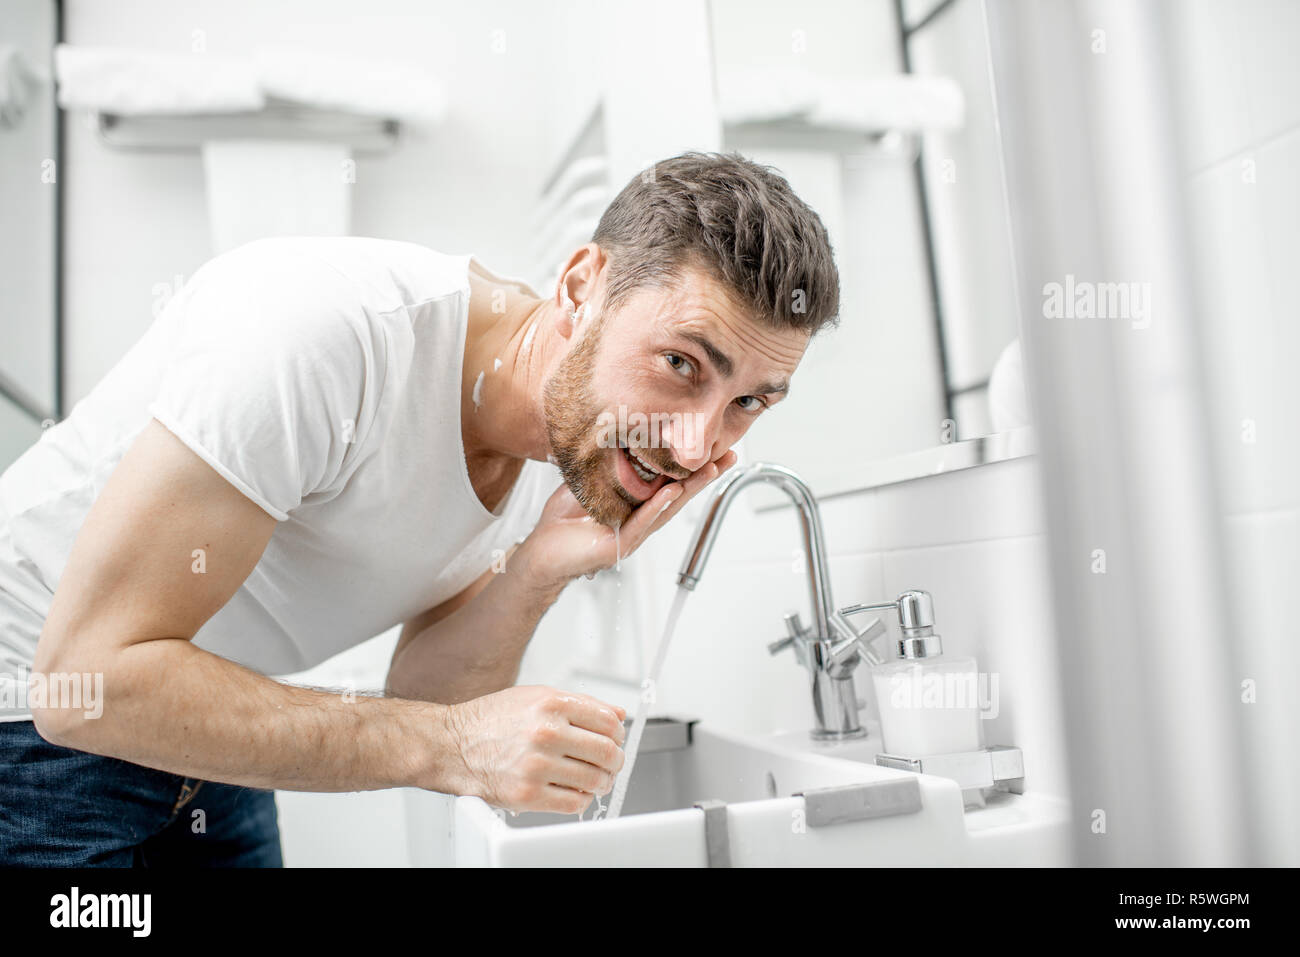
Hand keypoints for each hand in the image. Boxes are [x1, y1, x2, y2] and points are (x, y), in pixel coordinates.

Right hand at [447, 686, 626, 813]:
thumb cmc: (490, 721)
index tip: (614, 738)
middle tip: (610, 763)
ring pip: (595, 779)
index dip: (618, 733)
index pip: (607, 721)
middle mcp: (545, 733)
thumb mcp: (536, 697)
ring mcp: (536, 765)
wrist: (451, 745)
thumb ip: (580, 704)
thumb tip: (616, 714)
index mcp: (550, 705)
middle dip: (615, 760)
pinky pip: (574, 802)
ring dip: (602, 782)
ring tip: (595, 778)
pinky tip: (574, 790)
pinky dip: (582, 799)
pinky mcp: (527, 794)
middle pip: (607, 752)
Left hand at [517, 449, 738, 585]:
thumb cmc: (565, 517)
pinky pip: (642, 524)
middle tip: (728, 455)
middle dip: (706, 474)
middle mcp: (642, 518)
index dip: (693, 463)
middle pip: (681, 493)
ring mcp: (635, 533)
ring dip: (690, 488)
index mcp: (639, 502)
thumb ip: (609, 459)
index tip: (714, 444)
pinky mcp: (620, 545)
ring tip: (710, 469)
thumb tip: (621, 424)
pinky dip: (657, 508)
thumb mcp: (591, 478)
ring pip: (668, 508)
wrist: (542, 549)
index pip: (672, 479)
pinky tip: (671, 493)